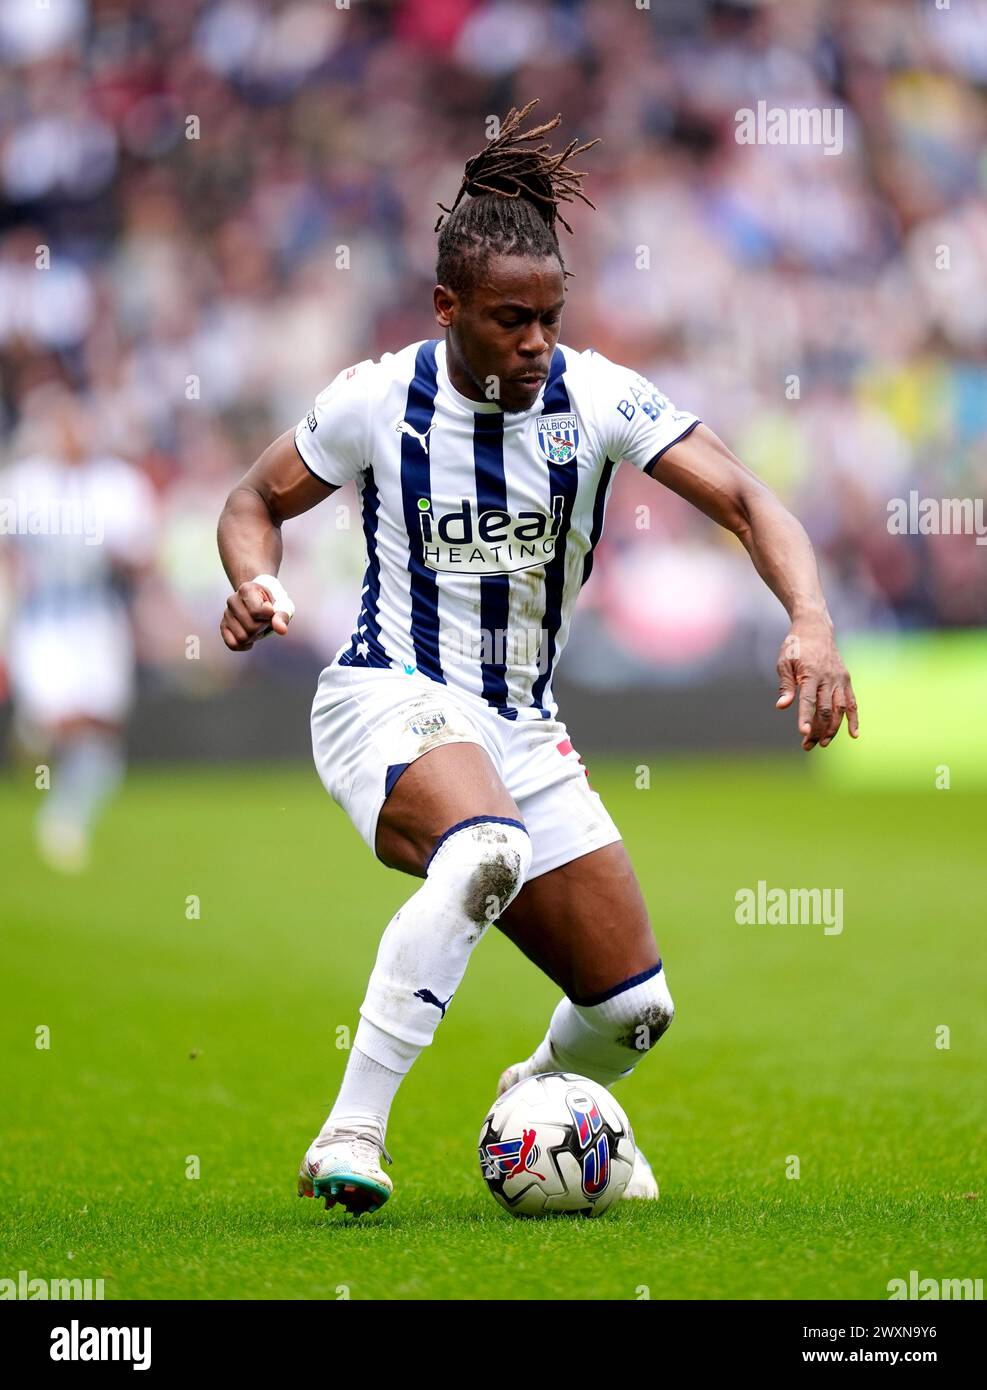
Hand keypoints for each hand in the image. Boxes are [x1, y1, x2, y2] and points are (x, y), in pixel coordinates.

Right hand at [220, 580, 291, 651]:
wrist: (261, 600)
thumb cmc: (272, 603)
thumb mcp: (282, 606)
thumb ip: (282, 617)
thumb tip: (282, 630)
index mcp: (246, 589)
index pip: (257, 612)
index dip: (268, 615)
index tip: (270, 609)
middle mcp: (233, 600)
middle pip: (251, 628)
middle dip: (262, 628)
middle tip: (264, 620)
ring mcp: (226, 613)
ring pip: (242, 638)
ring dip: (254, 637)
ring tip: (257, 626)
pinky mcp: (223, 626)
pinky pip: (232, 644)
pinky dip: (244, 645)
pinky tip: (251, 638)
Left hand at [775, 618, 858, 750]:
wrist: (816, 628)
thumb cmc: (795, 646)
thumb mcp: (784, 661)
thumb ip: (785, 685)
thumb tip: (782, 706)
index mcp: (811, 672)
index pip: (808, 700)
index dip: (806, 718)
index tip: (803, 733)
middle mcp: (828, 677)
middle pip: (825, 709)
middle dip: (817, 729)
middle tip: (807, 745)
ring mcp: (839, 679)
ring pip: (840, 709)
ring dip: (833, 729)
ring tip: (822, 743)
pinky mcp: (846, 680)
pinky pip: (852, 702)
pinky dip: (854, 719)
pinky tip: (853, 735)